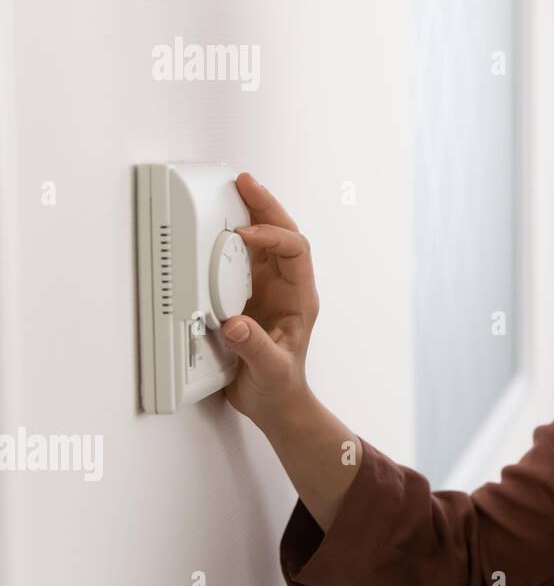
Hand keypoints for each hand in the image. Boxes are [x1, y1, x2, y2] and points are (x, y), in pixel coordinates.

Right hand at [219, 172, 320, 431]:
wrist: (275, 403)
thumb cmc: (280, 387)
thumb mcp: (270, 371)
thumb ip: (255, 349)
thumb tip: (235, 325)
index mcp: (300, 298)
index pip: (295, 251)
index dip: (271, 237)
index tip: (241, 237)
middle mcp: (287, 287)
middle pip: (284, 234)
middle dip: (265, 206)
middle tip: (244, 182)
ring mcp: (269, 289)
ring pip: (266, 241)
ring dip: (252, 214)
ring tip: (235, 189)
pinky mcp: (249, 296)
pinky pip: (244, 258)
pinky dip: (233, 238)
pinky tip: (220, 226)